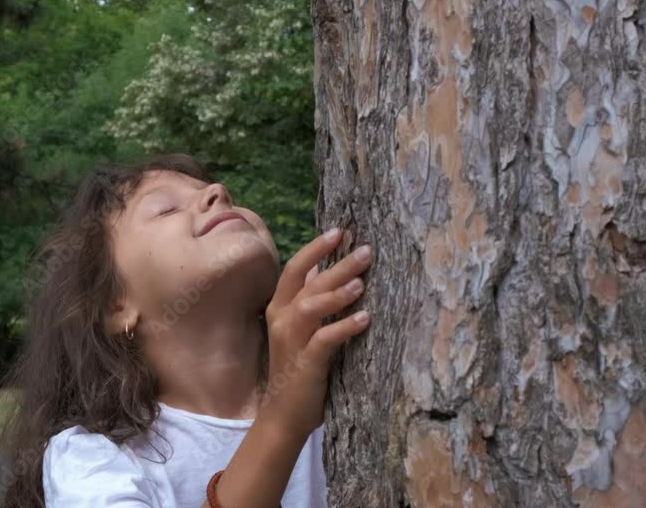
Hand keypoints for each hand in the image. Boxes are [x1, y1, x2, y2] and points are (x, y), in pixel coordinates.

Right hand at [261, 227, 372, 438]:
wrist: (284, 415)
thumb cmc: (298, 368)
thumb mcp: (301, 330)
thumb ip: (311, 300)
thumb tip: (327, 270)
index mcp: (279, 308)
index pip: (295, 269)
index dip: (316, 248)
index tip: (340, 231)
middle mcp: (281, 320)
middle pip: (308, 283)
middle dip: (337, 264)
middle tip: (366, 251)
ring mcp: (291, 341)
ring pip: (311, 307)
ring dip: (337, 293)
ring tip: (362, 283)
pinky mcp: (305, 363)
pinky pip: (324, 340)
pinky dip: (344, 327)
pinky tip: (365, 319)